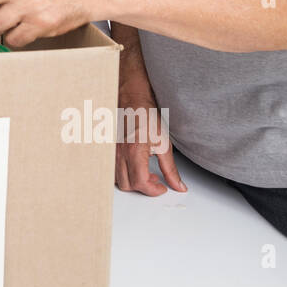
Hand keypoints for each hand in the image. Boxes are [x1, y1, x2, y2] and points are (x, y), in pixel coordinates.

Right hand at [114, 46, 186, 195]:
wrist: (130, 97)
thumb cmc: (145, 114)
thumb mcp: (164, 142)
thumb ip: (170, 169)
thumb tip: (178, 186)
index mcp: (134, 151)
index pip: (141, 183)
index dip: (154, 190)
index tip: (163, 187)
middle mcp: (118, 153)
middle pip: (128, 185)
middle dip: (144, 186)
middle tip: (157, 180)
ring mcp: (110, 151)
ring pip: (118, 179)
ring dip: (133, 180)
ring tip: (146, 171)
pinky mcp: (107, 149)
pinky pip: (112, 169)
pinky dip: (124, 172)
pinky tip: (134, 164)